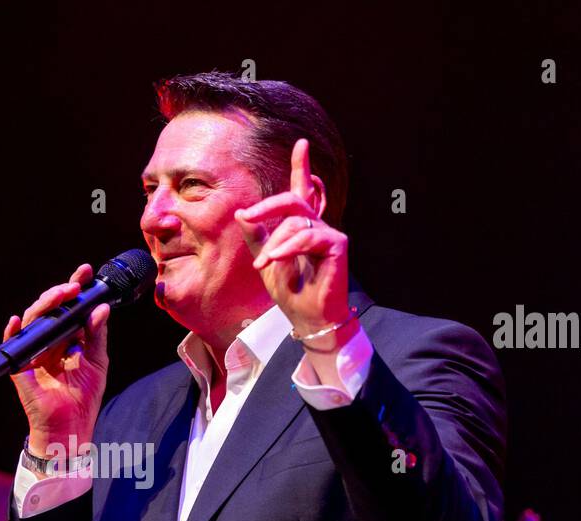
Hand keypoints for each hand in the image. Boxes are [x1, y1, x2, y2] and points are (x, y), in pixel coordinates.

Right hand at [3, 263, 108, 456]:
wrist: (71, 426)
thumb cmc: (83, 396)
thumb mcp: (97, 361)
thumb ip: (97, 334)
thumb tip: (101, 308)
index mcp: (68, 337)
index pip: (69, 306)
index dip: (76, 287)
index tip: (86, 272)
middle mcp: (50, 340)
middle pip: (50, 308)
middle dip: (61, 291)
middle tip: (75, 285)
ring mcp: (34, 351)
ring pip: (33, 319)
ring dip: (45, 303)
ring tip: (61, 294)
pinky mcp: (21, 366)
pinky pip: (12, 345)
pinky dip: (12, 332)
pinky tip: (17, 321)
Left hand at [234, 138, 352, 342]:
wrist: (307, 316)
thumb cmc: (291, 291)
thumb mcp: (266, 261)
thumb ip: (257, 237)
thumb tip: (242, 213)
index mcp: (301, 227)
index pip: (302, 192)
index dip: (302, 167)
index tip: (302, 144)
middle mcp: (316, 225)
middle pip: (293, 201)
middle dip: (267, 206)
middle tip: (248, 214)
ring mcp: (328, 233)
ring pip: (294, 223)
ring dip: (274, 243)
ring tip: (263, 264)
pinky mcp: (337, 244)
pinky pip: (307, 236)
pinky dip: (288, 248)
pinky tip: (276, 260)